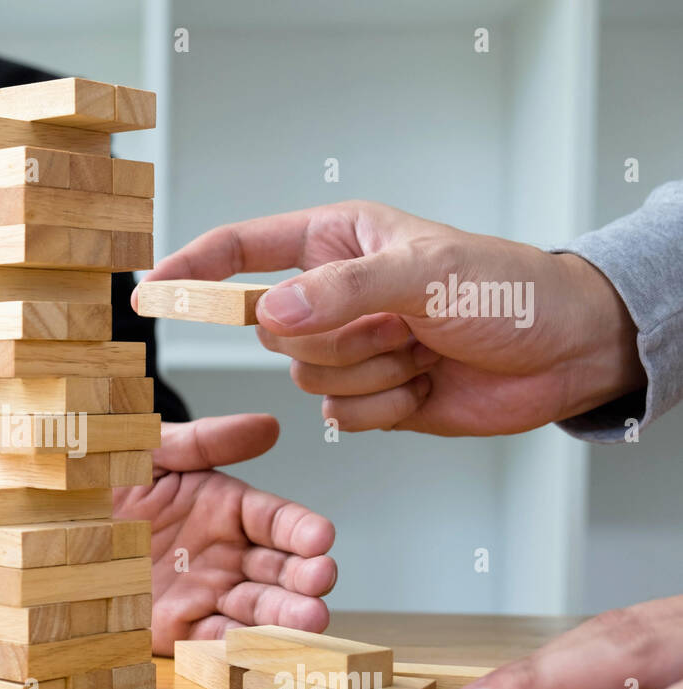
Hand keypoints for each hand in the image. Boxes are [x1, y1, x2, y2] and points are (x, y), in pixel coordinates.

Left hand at [113, 414, 336, 654]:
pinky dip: (241, 647)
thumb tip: (268, 425)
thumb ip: (204, 442)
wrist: (50, 522)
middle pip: (278, 569)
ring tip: (311, 620)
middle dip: (306, 576)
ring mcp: (204, 592)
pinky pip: (215, 640)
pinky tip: (262, 647)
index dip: (301, 529)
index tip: (322, 536)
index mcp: (225, 507)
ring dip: (286, 617)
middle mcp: (224, 553)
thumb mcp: (148, 450)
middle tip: (322, 579)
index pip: (276, 519)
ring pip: (257, 608)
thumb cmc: (101, 479)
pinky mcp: (177, 629)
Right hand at [137, 201, 645, 435]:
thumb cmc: (509, 290)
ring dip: (369, 374)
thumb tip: (269, 314)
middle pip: (274, 332)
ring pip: (305, 378)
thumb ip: (343, 290)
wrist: (564, 353)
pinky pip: (338, 415)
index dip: (196, 268)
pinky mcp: (370, 396)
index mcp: (337, 241)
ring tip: (420, 353)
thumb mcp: (428, 273)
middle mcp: (335, 295)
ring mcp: (351, 347)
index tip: (155, 288)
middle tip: (399, 326)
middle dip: (336, 339)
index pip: (244, 248)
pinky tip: (423, 385)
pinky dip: (382, 408)